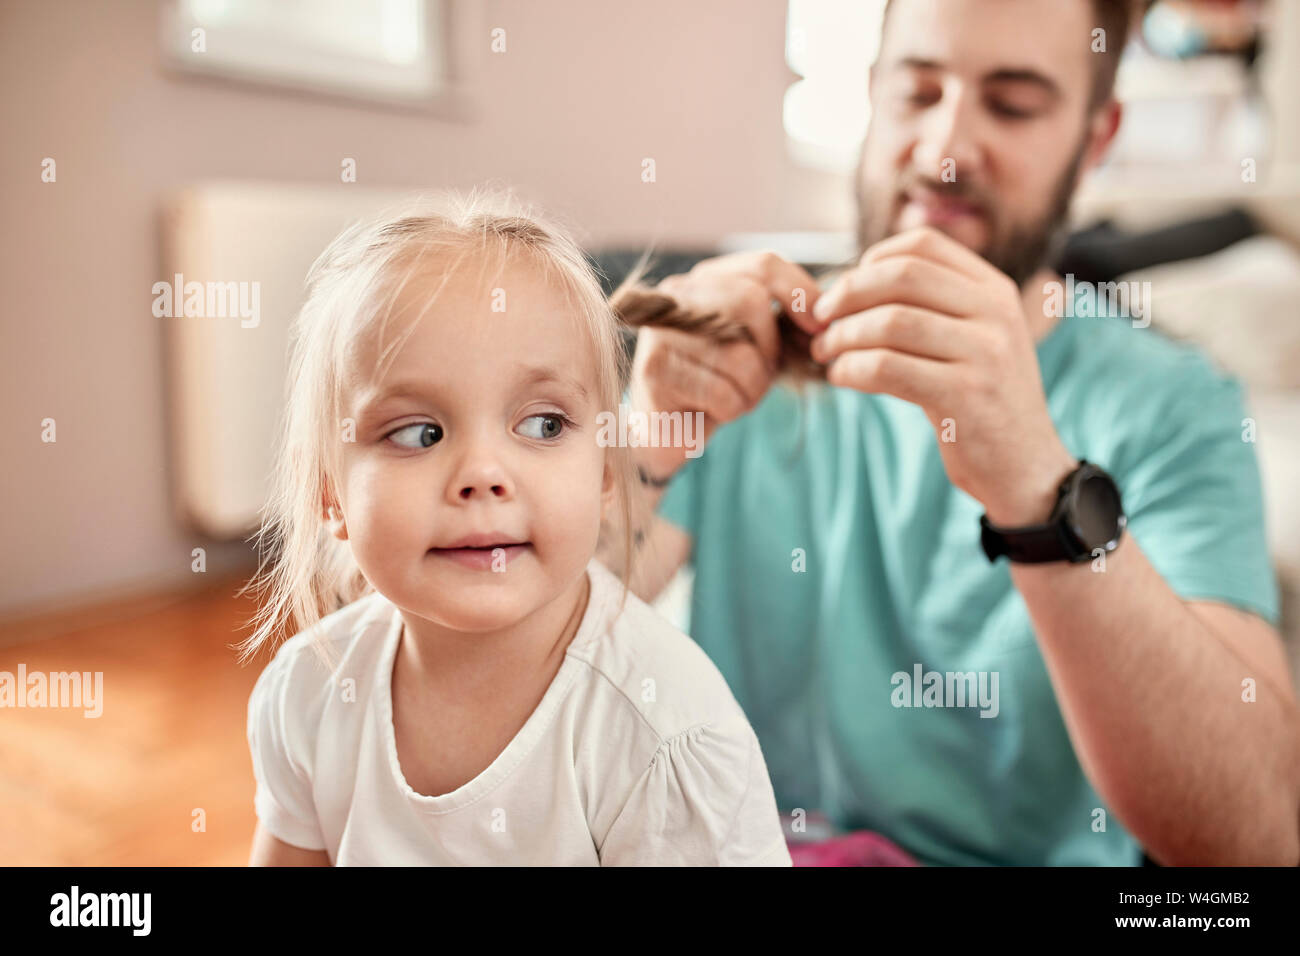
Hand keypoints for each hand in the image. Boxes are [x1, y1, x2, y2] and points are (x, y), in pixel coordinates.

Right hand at [628, 250, 823, 479]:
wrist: (668, 429)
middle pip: (749, 301)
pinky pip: (722, 391)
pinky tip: (713, 411)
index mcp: (703, 280)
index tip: (820, 326)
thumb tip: (826, 312)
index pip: (762, 265)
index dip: (799, 291)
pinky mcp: (654, 372)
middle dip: (770, 347)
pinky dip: (732, 409)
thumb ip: (782, 320)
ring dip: (752, 388)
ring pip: (740, 355)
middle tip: (764, 374)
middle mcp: (675, 297)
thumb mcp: (754, 343)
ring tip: (735, 397)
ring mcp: (660, 332)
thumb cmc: (717, 383)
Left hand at [809, 227, 1075, 524]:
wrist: (1025, 467)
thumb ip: (929, 307)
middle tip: (819, 321)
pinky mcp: (964, 395)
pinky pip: (886, 368)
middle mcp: (995, 313)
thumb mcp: (972, 339)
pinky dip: (850, 369)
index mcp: (994, 290)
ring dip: (842, 337)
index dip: (870, 262)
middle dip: (847, 295)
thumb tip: (843, 284)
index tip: (843, 292)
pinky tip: (841, 378)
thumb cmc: (980, 401)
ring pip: (889, 322)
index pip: (922, 246)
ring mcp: (984, 353)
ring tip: (824, 353)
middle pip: (901, 276)